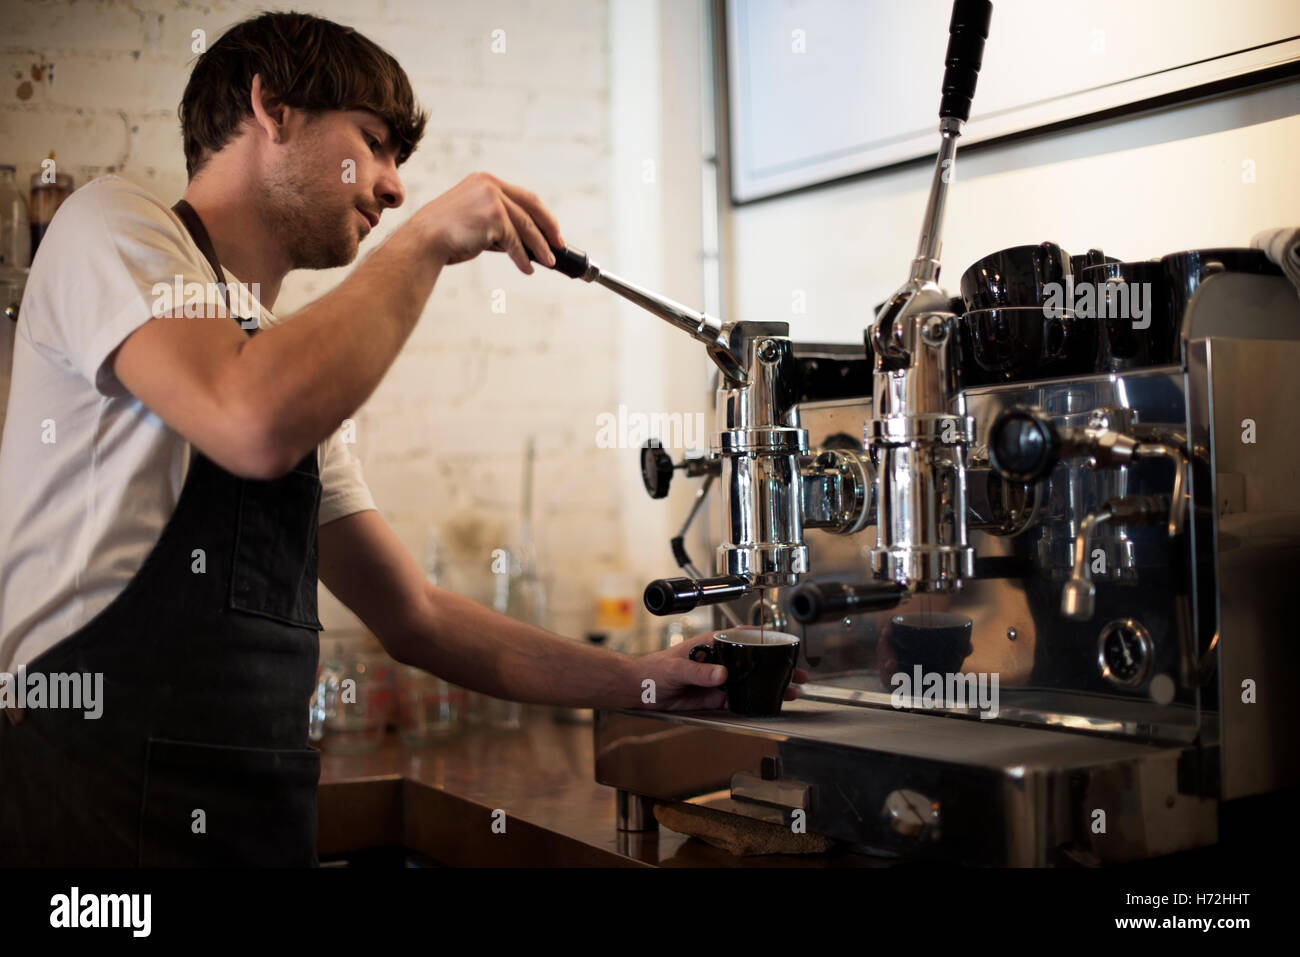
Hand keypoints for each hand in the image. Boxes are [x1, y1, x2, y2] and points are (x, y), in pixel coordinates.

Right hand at [415, 172, 562, 273]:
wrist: (423, 242)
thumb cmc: (444, 236)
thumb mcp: (473, 221)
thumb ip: (496, 225)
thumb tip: (522, 243)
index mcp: (484, 181)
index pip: (523, 196)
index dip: (541, 214)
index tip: (551, 229)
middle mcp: (490, 185)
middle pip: (531, 206)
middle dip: (548, 227)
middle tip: (559, 245)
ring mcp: (492, 199)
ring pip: (525, 226)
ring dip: (539, 247)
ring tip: (548, 262)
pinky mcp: (494, 217)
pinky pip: (515, 241)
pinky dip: (523, 257)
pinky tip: (526, 268)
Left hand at [632, 634, 809, 711]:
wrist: (639, 690)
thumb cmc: (652, 670)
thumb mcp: (676, 668)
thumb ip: (698, 672)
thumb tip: (721, 675)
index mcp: (712, 644)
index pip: (744, 638)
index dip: (765, 640)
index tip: (785, 645)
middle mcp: (719, 660)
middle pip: (753, 662)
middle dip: (776, 667)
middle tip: (797, 675)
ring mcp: (717, 679)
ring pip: (749, 682)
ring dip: (768, 686)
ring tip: (790, 692)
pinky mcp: (713, 697)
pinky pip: (737, 699)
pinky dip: (752, 702)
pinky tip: (766, 704)